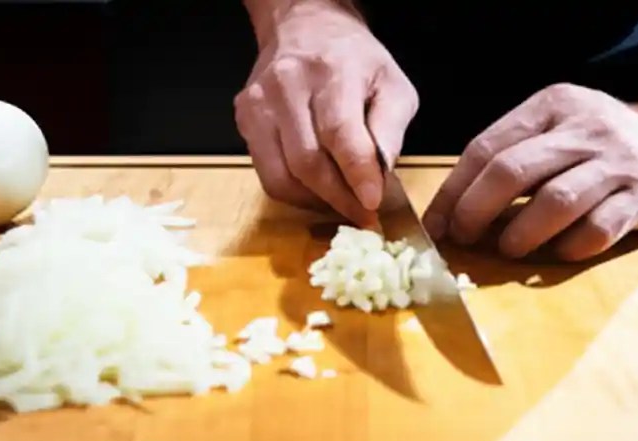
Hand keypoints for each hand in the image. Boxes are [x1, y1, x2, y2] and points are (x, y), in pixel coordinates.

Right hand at [235, 0, 417, 223]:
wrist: (305, 28)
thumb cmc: (354, 61)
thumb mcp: (392, 85)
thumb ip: (390, 131)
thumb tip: (380, 178)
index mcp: (331, 71)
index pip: (340, 133)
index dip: (357, 175)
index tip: (372, 204)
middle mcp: (287, 85)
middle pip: (307, 162)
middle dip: (338, 198)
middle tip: (362, 216)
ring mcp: (259, 104)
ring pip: (282, 177)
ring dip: (315, 202)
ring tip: (341, 205)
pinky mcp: (245, 119)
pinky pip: (268, 175)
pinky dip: (295, 193)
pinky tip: (317, 191)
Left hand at [422, 83, 637, 260]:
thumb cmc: (598, 145)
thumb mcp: (555, 128)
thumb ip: (511, 156)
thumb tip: (452, 211)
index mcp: (552, 106)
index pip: (488, 147)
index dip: (454, 191)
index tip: (435, 226)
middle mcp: (585, 129)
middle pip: (514, 172)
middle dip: (476, 211)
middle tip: (463, 240)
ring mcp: (618, 163)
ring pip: (556, 201)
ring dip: (521, 233)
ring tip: (508, 250)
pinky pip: (599, 229)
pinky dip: (570, 247)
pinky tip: (557, 254)